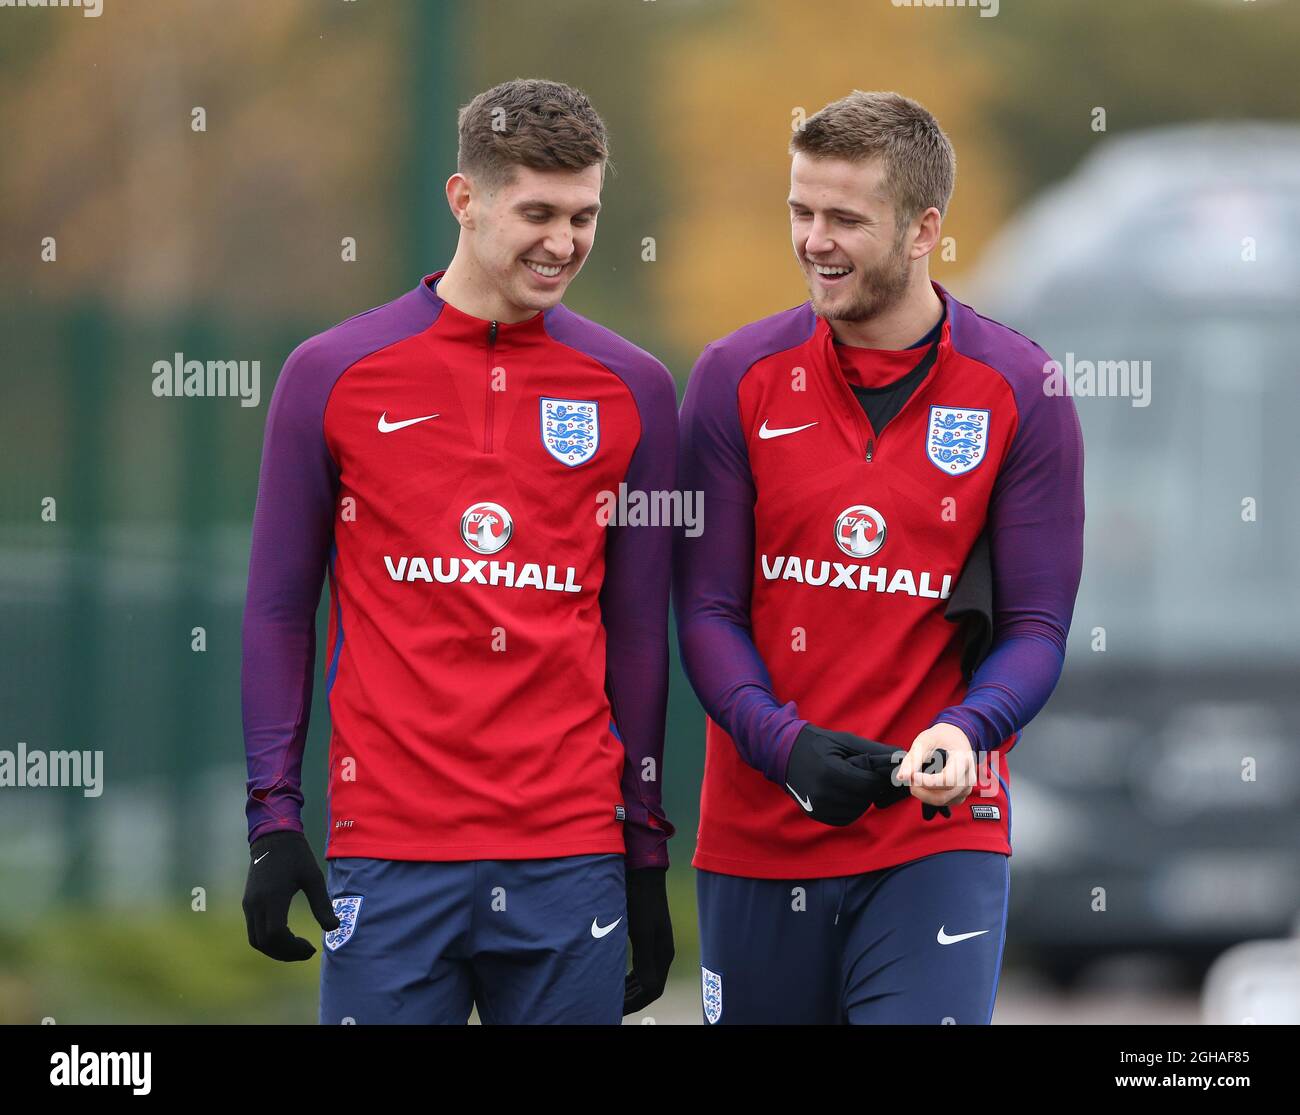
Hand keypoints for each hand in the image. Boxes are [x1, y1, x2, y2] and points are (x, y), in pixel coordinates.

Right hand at [242, 830, 339, 960]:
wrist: (273, 837)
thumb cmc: (297, 856)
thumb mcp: (313, 878)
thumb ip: (322, 904)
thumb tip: (335, 928)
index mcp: (272, 897)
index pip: (276, 935)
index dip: (292, 948)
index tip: (310, 948)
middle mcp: (256, 904)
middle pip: (265, 943)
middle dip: (286, 953)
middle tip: (307, 952)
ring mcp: (249, 904)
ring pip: (256, 940)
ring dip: (276, 950)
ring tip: (297, 948)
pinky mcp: (248, 903)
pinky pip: (254, 931)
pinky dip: (268, 941)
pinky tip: (286, 937)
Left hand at [624, 866, 673, 1014]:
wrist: (642, 872)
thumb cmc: (640, 898)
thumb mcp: (640, 929)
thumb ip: (644, 958)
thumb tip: (649, 987)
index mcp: (663, 953)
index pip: (653, 990)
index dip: (635, 1003)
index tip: (615, 1008)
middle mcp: (662, 952)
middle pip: (650, 986)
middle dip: (631, 999)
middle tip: (610, 1006)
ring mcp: (655, 944)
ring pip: (645, 977)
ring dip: (630, 989)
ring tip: (612, 996)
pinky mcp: (647, 937)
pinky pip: (641, 966)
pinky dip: (630, 977)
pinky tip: (617, 978)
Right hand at [783, 725, 906, 826]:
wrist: (785, 754)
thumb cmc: (819, 743)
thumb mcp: (845, 741)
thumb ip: (874, 751)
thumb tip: (902, 758)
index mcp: (831, 772)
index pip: (869, 784)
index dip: (878, 778)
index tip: (877, 770)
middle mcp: (823, 793)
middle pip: (865, 798)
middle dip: (870, 787)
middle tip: (861, 773)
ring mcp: (818, 807)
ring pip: (858, 810)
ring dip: (861, 798)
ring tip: (850, 781)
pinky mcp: (817, 815)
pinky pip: (846, 818)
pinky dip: (851, 807)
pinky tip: (843, 792)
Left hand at [895, 723, 976, 817]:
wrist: (955, 738)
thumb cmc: (939, 738)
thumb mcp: (924, 741)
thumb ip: (913, 759)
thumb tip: (901, 778)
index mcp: (963, 760)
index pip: (948, 780)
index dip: (928, 782)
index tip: (913, 776)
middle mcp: (969, 777)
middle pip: (943, 796)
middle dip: (921, 790)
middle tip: (909, 778)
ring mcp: (966, 788)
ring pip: (941, 801)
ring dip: (923, 793)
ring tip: (915, 778)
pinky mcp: (960, 795)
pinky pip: (943, 802)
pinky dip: (929, 796)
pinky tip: (924, 783)